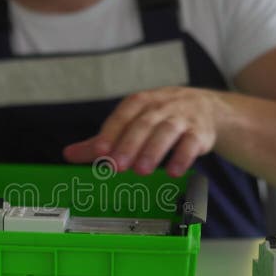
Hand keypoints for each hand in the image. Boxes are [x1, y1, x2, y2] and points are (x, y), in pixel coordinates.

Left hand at [63, 87, 226, 176]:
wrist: (206, 107)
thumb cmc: (160, 117)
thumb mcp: (130, 123)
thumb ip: (101, 141)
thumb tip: (68, 154)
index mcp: (139, 103)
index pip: (122, 116)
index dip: (111, 133)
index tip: (100, 151)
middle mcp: (160, 107)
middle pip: (143, 124)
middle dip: (129, 145)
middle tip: (117, 166)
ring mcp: (181, 118)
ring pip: (167, 131)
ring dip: (154, 151)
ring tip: (141, 171)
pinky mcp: (199, 132)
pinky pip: (192, 143)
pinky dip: (183, 157)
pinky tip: (174, 172)